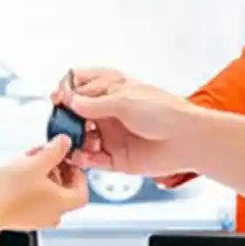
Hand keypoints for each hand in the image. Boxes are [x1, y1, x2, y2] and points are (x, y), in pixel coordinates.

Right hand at [0, 135, 88, 231]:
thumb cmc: (8, 192)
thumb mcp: (35, 163)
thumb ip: (54, 151)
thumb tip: (64, 142)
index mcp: (61, 204)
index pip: (82, 192)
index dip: (78, 174)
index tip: (68, 161)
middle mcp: (51, 214)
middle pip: (64, 191)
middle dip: (57, 170)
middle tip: (47, 156)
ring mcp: (36, 218)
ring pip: (47, 194)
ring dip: (42, 176)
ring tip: (29, 161)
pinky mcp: (21, 218)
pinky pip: (33, 199)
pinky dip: (31, 185)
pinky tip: (18, 172)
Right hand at [55, 68, 201, 176]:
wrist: (187, 140)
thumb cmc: (165, 112)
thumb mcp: (123, 100)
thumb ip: (93, 102)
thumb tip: (69, 100)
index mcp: (112, 89)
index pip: (80, 85)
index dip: (66, 91)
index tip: (58, 99)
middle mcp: (109, 111)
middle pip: (76, 113)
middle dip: (65, 118)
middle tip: (60, 123)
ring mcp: (112, 134)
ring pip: (82, 137)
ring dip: (73, 139)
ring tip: (72, 141)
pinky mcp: (116, 157)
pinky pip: (92, 160)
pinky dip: (82, 159)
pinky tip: (79, 156)